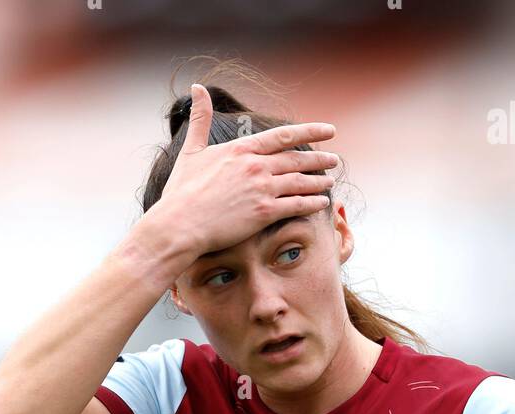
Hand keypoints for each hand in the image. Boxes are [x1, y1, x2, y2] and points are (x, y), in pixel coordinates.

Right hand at [155, 83, 337, 261]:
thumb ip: (200, 119)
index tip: (329, 130)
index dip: (310, 131)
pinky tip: (323, 202)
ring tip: (331, 180)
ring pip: (300, 182)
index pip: (284, 135)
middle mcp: (256, 166)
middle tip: (334, 159)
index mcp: (242, 149)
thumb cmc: (182, 191)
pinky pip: (296, 206)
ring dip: (319, 181)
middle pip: (297, 159)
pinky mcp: (264, 212)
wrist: (179, 224)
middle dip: (319, 159)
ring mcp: (262, 189)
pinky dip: (312, 203)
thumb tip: (197, 87)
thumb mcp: (191, 150)